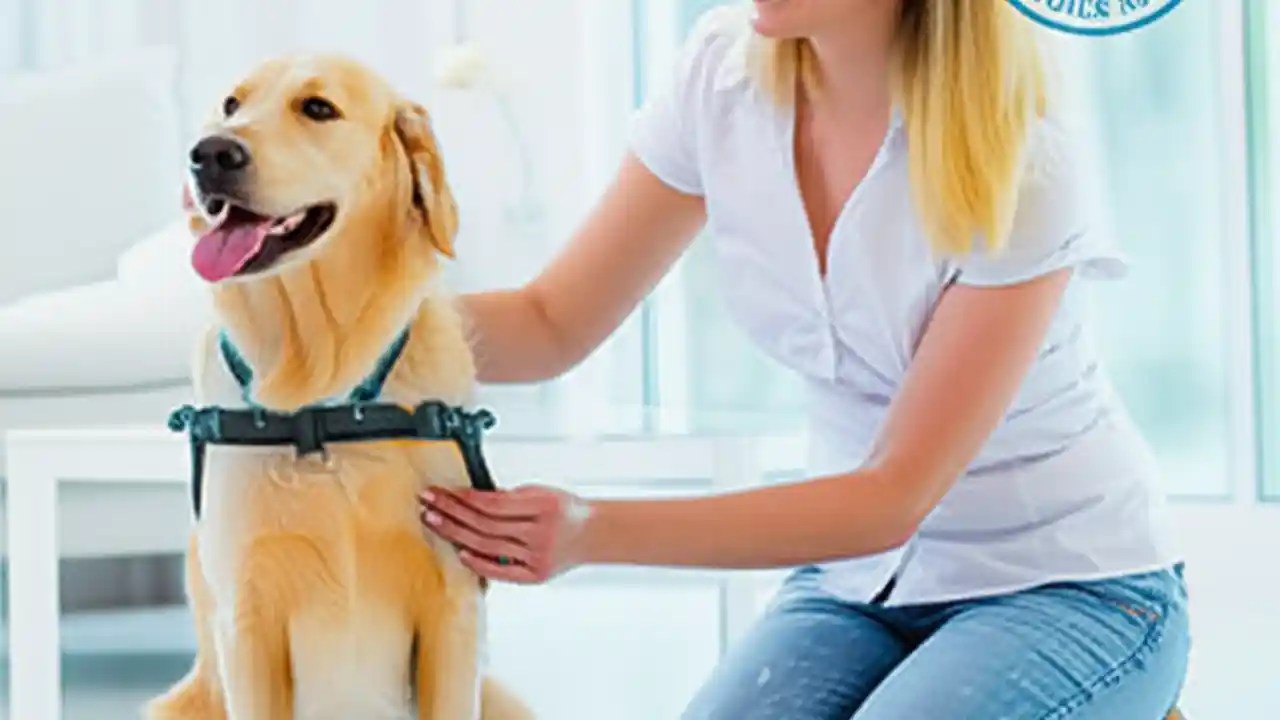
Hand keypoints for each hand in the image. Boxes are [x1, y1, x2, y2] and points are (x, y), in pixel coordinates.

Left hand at [418, 485, 591, 583]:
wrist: (592, 534)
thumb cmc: (564, 509)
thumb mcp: (541, 492)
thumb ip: (509, 498)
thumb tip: (469, 499)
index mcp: (545, 506)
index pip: (494, 504)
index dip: (464, 498)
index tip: (442, 492)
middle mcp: (542, 534)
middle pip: (486, 525)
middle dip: (452, 513)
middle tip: (428, 504)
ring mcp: (538, 557)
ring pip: (488, 546)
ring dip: (457, 534)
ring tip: (435, 522)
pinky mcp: (535, 575)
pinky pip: (501, 571)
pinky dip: (478, 562)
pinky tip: (460, 552)